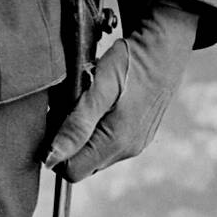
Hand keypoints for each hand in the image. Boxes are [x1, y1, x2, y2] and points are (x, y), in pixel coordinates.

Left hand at [46, 0, 198, 180]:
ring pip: (93, 153)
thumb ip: (77, 124)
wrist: (166, 45)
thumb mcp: (99, 87)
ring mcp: (136, 144)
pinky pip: (107, 143)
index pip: (70, 170)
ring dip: (81, 133)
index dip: (54, 150)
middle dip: (67, 140)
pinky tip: (99, 103)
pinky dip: (96, 127)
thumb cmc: (130, 61)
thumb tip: (49, 159)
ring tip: (84, 101)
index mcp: (116, 142)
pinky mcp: (141, 134)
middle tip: (67, 106)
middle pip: (81, 164)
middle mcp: (128, 150)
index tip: (53, 119)